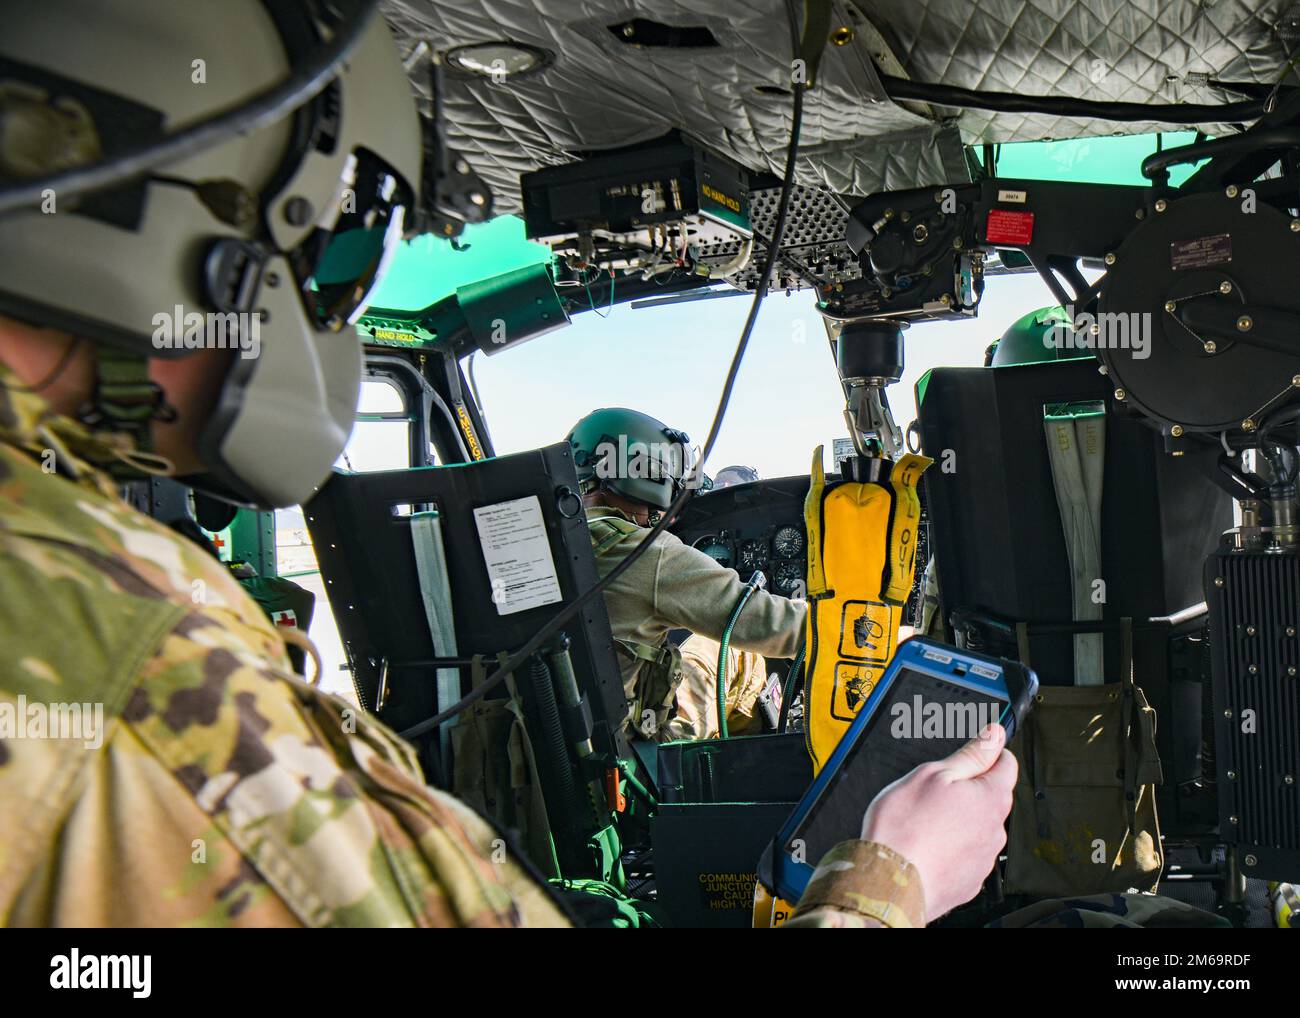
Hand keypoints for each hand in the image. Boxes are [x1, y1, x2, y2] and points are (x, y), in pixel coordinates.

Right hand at [860, 723, 1016, 922]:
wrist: (890, 881)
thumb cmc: (905, 828)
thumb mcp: (933, 774)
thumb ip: (970, 755)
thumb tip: (994, 735)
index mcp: (991, 798)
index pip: (1006, 764)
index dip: (987, 753)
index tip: (971, 752)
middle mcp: (995, 831)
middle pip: (989, 798)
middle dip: (967, 790)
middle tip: (933, 791)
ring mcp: (983, 859)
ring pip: (975, 828)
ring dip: (957, 821)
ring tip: (923, 822)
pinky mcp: (969, 882)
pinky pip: (964, 855)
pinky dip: (949, 848)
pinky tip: (925, 845)